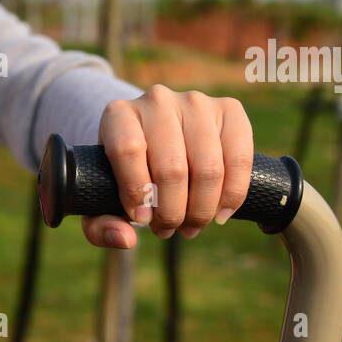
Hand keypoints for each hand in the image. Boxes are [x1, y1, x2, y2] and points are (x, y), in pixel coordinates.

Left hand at [83, 84, 253, 248]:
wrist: (156, 139)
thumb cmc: (125, 174)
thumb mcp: (102, 199)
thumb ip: (101, 226)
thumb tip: (126, 239)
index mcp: (119, 115)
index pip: (128, 150)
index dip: (137, 192)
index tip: (143, 220)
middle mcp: (157, 101)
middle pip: (172, 167)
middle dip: (173, 212)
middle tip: (169, 230)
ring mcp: (196, 102)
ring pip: (208, 168)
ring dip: (202, 209)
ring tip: (191, 226)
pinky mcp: (229, 110)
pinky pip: (240, 158)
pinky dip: (232, 195)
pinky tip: (219, 214)